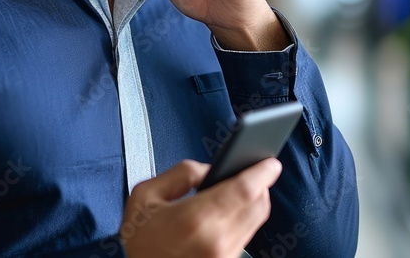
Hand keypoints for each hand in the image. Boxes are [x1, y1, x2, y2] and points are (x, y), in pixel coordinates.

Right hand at [119, 158, 281, 257]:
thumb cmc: (139, 241)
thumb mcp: (145, 196)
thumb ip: (180, 174)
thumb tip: (209, 170)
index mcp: (196, 218)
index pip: (245, 189)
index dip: (262, 172)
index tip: (269, 162)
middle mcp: (217, 241)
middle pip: (258, 205)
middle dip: (259, 185)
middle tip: (252, 170)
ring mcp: (224, 257)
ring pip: (255, 222)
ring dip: (253, 202)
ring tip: (242, 187)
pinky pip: (245, 237)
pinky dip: (243, 220)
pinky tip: (231, 211)